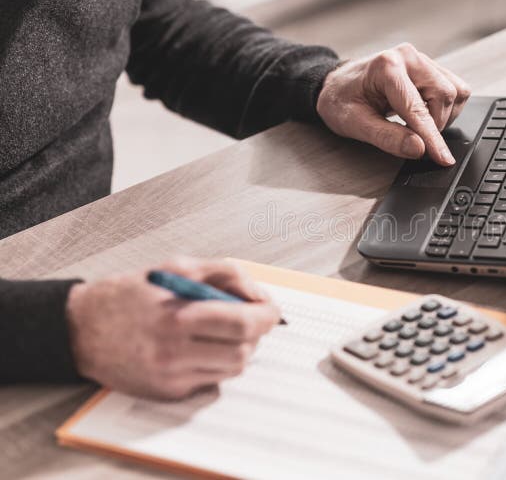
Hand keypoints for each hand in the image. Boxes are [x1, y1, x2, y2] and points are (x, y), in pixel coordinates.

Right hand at [66, 257, 280, 399]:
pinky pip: (212, 380)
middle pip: (244, 350)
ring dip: (239, 348)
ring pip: (232, 368)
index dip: (267, 315)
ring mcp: (170, 377)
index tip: (271, 308)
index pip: (244, 323)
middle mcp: (173, 352)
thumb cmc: (129, 294)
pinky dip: (217, 362)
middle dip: (257, 332)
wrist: (81, 329)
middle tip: (252, 318)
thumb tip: (259, 295)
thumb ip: (224, 274)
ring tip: (223, 330)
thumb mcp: (177, 267)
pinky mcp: (167, 392)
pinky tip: (201, 346)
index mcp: (177, 316)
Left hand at [317, 43, 470, 165]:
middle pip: (445, 95)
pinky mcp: (430, 68)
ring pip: (455, 91)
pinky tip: (425, 114)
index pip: (418, 108)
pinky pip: (455, 89)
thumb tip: (418, 148)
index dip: (432, 137)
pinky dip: (447, 108)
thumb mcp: (355, 124)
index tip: (442, 158)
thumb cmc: (341, 101)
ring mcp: (421, 60)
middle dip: (435, 125)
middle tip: (413, 138)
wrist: (336, 85)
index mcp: (387, 67)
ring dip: (443, 116)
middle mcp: (409, 57)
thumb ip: (387, 137)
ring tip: (416, 125)